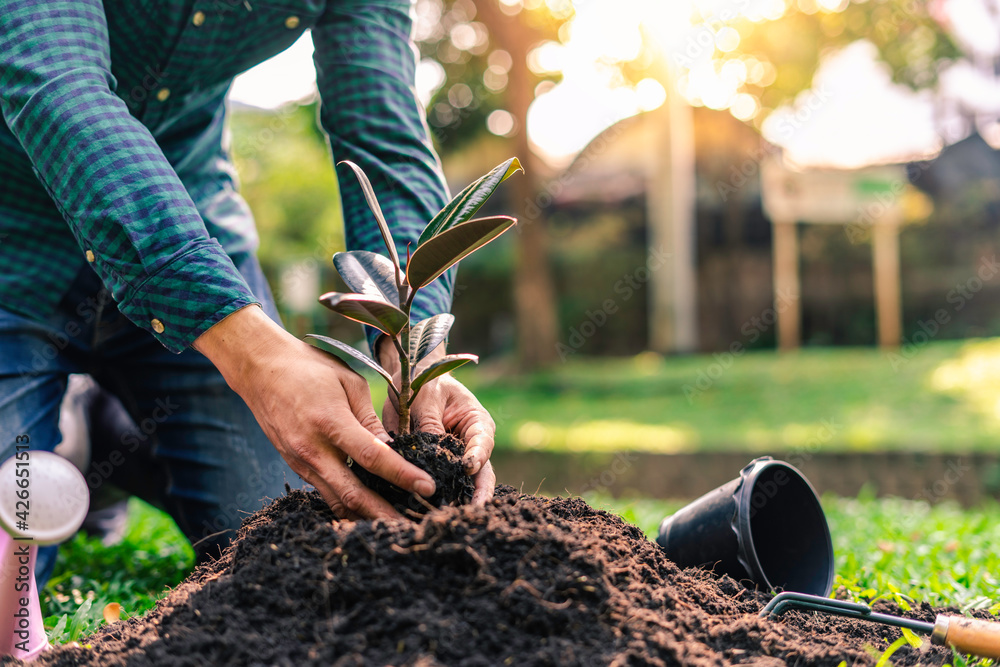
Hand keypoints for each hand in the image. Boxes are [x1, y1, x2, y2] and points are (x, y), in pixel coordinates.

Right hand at [194, 305, 435, 519]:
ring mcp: (299, 462)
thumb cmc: (309, 368)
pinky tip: (367, 510)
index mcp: (330, 422)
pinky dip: (346, 505)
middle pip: (352, 494)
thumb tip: (392, 449)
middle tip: (411, 527)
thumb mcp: (348, 382)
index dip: (402, 476)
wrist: (259, 369)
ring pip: (336, 502)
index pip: (373, 457)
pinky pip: (324, 492)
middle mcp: (312, 449)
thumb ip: (370, 419)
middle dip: (384, 515)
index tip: (428, 488)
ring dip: (365, 516)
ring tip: (393, 525)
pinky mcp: (294, 467)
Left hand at [376, 336, 495, 504]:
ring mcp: (458, 459)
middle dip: (477, 493)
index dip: (477, 456)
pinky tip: (430, 514)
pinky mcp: (440, 468)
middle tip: (471, 512)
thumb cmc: (424, 383)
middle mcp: (472, 444)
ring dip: (458, 502)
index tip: (468, 467)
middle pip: (481, 473)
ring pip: (464, 485)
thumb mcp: (425, 398)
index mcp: (477, 422)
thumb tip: (430, 452)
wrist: (413, 382)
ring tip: (450, 519)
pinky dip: (439, 499)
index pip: (482, 442)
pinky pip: (443, 486)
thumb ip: (429, 423)